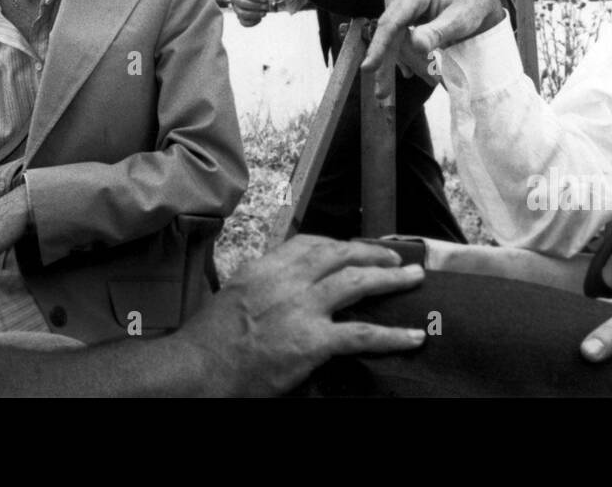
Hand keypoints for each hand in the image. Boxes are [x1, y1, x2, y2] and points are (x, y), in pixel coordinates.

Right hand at [177, 235, 425, 395]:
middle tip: (394, 257)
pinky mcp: (312, 341)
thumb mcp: (234, 292)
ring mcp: (302, 308)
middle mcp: (287, 279)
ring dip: (390, 278)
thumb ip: (263, 283)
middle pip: (340, 254)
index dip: (339, 244)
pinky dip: (392, 335)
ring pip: (357, 282)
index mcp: (267, 266)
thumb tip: (281, 285)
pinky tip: (412, 336)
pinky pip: (362, 334)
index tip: (354, 247)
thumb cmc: (209, 340)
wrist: (198, 367)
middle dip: (372, 252)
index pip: (311, 243)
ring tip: (412, 279)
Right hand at [230, 0, 276, 26]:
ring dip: (254, 14)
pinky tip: (260, 19)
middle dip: (256, 6)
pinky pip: (243, 22)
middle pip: (242, 3)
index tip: (265, 0)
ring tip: (264, 13)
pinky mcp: (240, 17)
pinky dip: (252, 22)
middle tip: (266, 7)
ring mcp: (236, 8)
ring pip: (242, 14)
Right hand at [363, 0, 503, 71]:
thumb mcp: (462, 19)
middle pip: (388, 33)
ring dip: (405, 61)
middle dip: (387, 63)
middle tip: (383, 94)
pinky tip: (414, 69)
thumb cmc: (472, 5)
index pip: (392, 22)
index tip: (368, 67)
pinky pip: (396, 37)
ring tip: (429, 78)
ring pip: (392, 39)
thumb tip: (416, 45)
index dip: (379, 46)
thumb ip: (438, 31)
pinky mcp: (398, 10)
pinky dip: (406, 55)